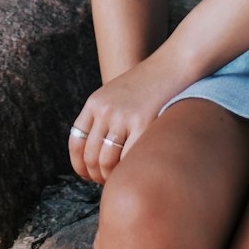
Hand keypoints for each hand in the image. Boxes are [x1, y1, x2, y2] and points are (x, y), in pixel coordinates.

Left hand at [68, 52, 182, 184]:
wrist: (172, 65)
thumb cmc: (148, 84)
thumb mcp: (116, 94)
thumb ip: (103, 118)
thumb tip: (96, 158)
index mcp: (95, 102)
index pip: (75, 142)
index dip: (79, 165)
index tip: (88, 176)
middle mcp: (105, 109)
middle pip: (90, 155)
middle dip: (96, 176)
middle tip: (107, 183)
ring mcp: (123, 116)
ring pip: (106, 161)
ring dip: (110, 178)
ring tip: (120, 180)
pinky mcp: (143, 123)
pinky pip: (128, 158)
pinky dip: (128, 170)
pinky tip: (134, 172)